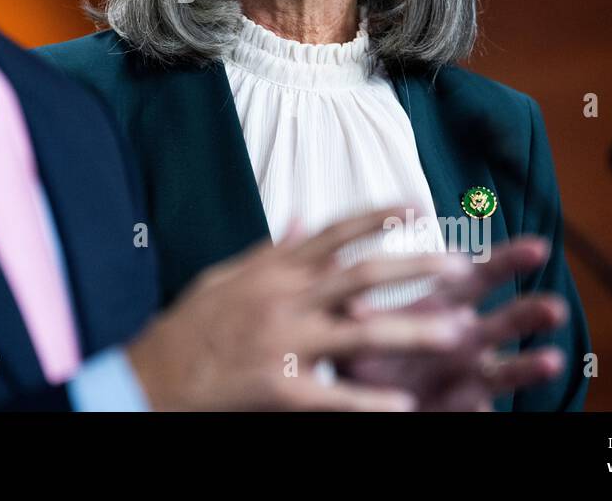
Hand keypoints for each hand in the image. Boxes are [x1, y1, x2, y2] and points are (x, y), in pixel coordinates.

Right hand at [125, 207, 480, 410]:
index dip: (376, 216)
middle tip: (460, 266)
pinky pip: (334, 397)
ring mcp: (282, 344)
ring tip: (456, 332)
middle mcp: (281, 300)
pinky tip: (406, 406)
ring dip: (412, 331)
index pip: (332, 234)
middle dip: (413, 268)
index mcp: (271, 271)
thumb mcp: (225, 277)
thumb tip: (299, 218)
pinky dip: (371, 403)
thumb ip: (270, 251)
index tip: (416, 205)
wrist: (151, 377)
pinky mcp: (279, 389)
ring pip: (359, 334)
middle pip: (360, 276)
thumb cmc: (190, 328)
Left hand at [341, 236, 569, 409]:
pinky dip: (479, 411)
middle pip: (504, 323)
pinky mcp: (455, 407)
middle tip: (558, 307)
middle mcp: (462, 341)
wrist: (357, 395)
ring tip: (551, 361)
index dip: (506, 263)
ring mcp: (463, 378)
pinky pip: (473, 411)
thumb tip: (342, 278)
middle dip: (530, 313)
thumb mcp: (356, 318)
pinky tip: (487, 408)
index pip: (477, 278)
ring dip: (526, 367)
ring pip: (502, 371)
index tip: (539, 247)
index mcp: (441, 309)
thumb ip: (356, 298)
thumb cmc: (361, 349)